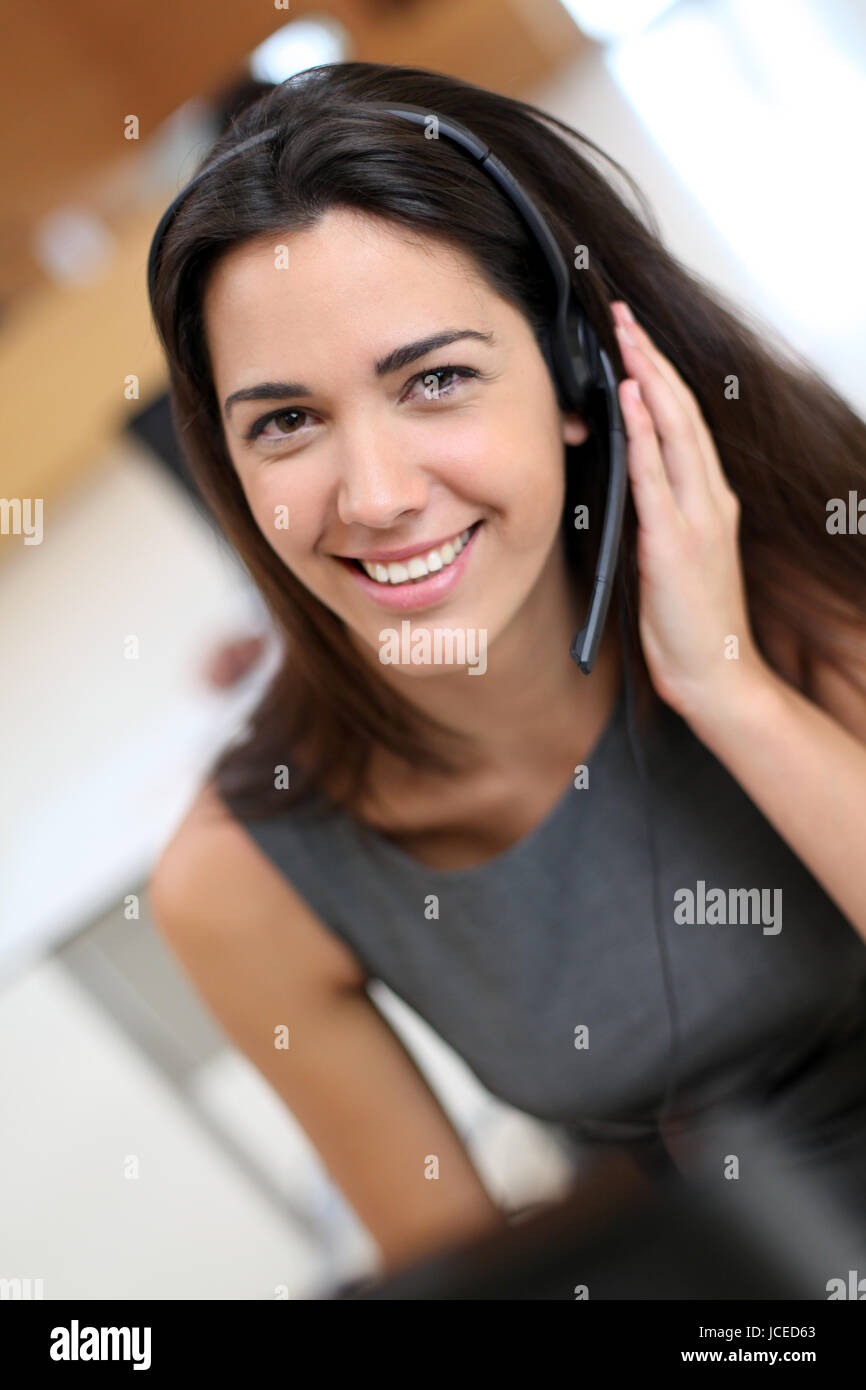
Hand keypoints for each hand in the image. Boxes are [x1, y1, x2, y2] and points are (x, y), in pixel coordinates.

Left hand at [610, 301, 769, 723]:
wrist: (716, 674)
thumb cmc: (691, 626)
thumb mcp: (670, 559)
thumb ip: (656, 518)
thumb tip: (629, 486)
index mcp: (709, 503)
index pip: (683, 424)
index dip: (658, 377)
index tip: (634, 340)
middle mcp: (709, 500)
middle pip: (681, 412)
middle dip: (651, 358)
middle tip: (625, 316)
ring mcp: (697, 519)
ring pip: (674, 431)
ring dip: (646, 377)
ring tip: (625, 335)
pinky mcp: (676, 543)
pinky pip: (656, 476)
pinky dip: (642, 432)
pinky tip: (628, 398)